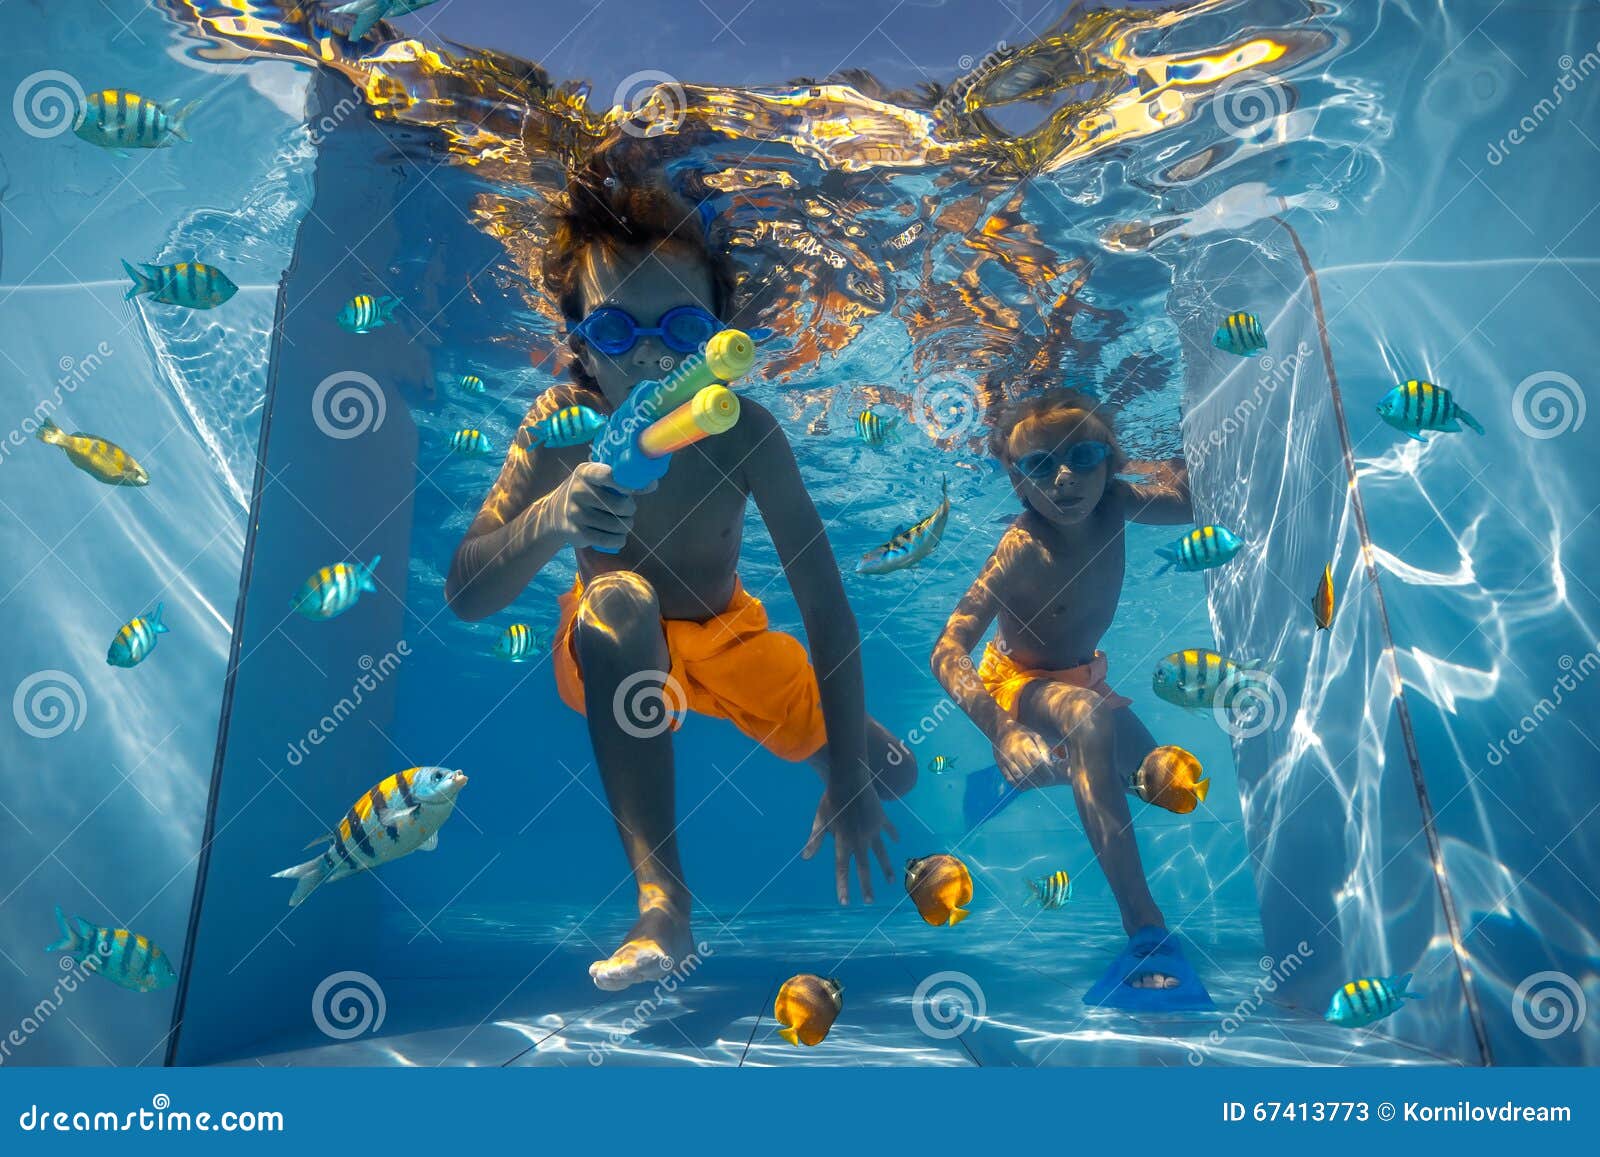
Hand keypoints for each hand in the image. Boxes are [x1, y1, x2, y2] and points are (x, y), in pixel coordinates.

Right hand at [553, 462, 649, 550]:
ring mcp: (576, 513)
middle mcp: (578, 491)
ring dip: (626, 526)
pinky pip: (609, 540)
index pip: (609, 475)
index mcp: (586, 472)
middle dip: (630, 510)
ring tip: (623, 523)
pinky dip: (619, 540)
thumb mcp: (599, 480)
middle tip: (628, 510)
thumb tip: (652, 484)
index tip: (631, 490)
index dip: (626, 484)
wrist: (555, 513)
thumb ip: (625, 481)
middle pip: (620, 505)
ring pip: (618, 525)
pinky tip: (618, 536)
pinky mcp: (577, 533)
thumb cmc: (587, 492)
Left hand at [802, 778, 896, 904]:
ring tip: (891, 881)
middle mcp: (860, 840)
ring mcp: (873, 830)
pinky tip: (897, 841)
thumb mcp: (820, 819)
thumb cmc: (831, 799)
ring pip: (881, 853)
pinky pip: (888, 829)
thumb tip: (806, 857)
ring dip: (886, 868)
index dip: (843, 885)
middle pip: (863, 866)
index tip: (845, 902)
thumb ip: (815, 839)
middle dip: (866, 885)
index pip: (842, 868)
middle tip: (869, 901)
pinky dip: (892, 834)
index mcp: (843, 841)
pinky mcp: (881, 819)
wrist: (850, 779)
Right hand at [993, 721, 1054, 786]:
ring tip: (1037, 785)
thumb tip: (1050, 765)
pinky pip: (1009, 778)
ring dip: (1030, 784)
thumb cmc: (1023, 734)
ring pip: (1019, 776)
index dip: (1046, 772)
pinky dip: (1018, 785)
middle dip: (1039, 780)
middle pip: (1029, 771)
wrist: (1001, 730)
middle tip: (1046, 782)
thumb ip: (1044, 749)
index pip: (1037, 762)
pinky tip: (1026, 786)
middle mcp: (1014, 751)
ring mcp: (1006, 759)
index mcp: (1025, 743)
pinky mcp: (1000, 765)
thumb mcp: (1035, 736)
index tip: (1051, 778)